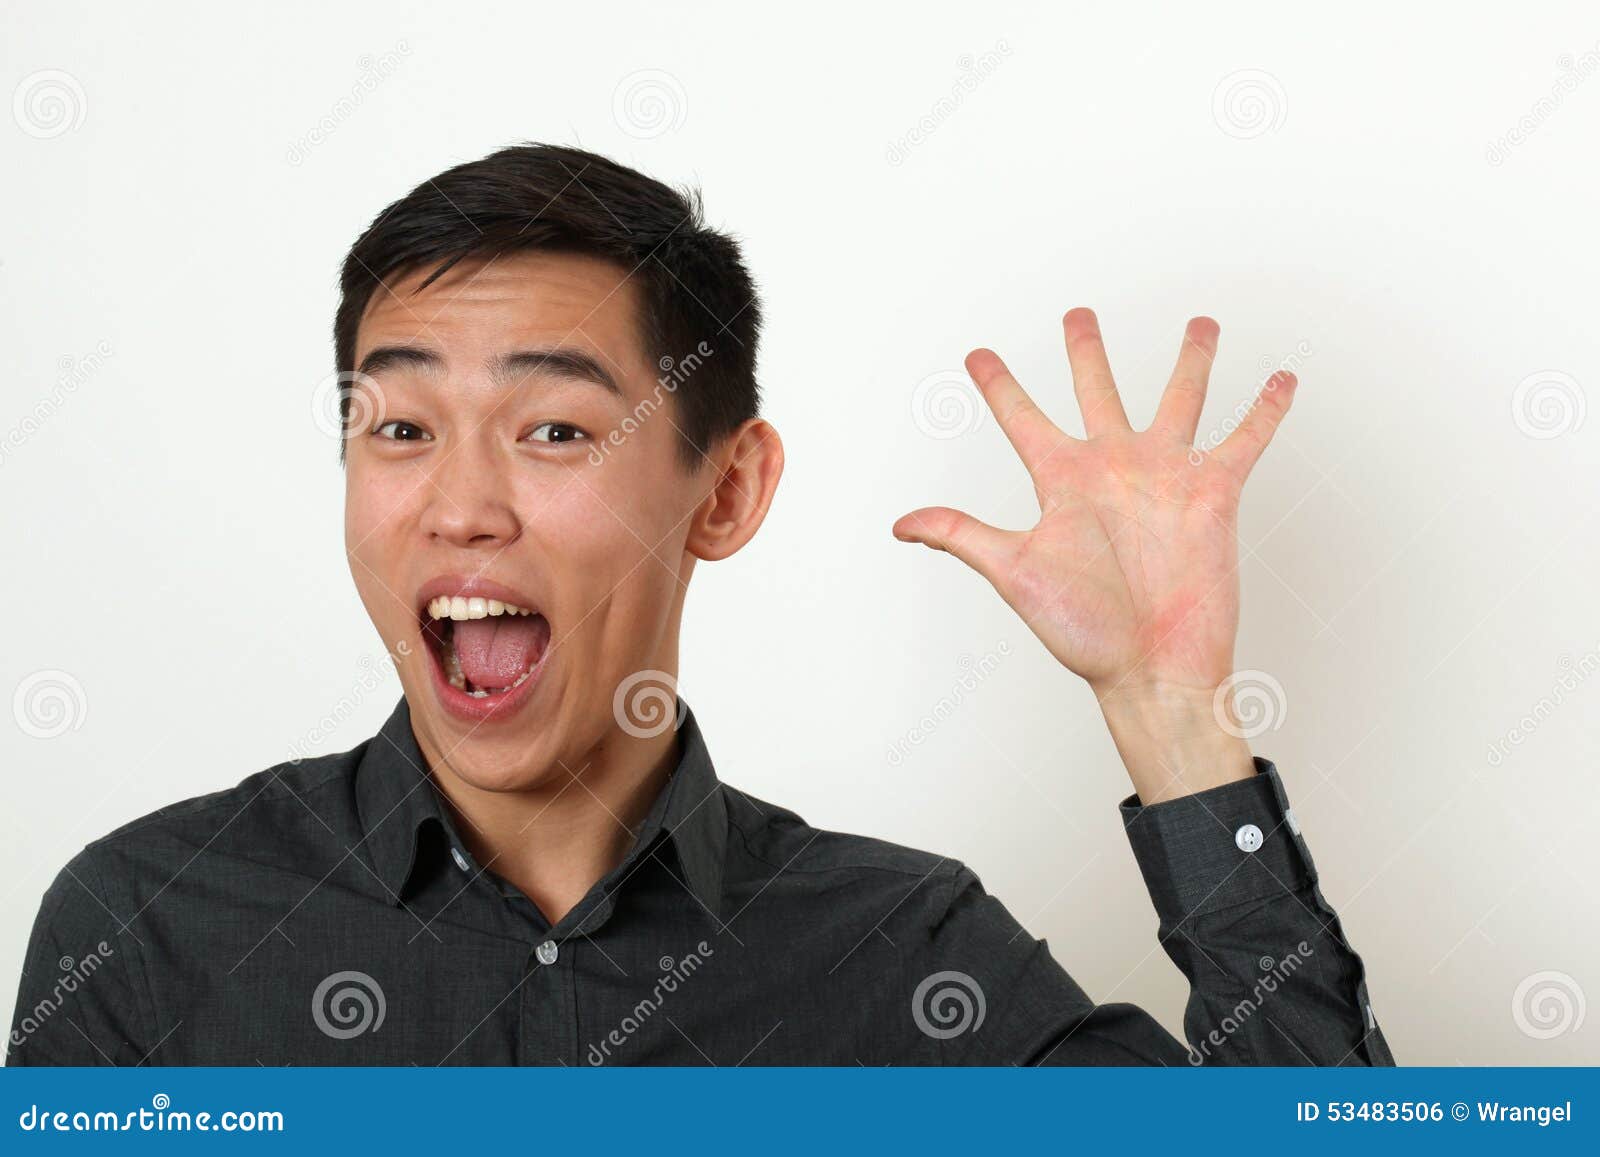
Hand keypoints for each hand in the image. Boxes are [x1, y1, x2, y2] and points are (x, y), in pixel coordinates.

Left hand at [894, 308, 1295, 800]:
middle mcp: (1112, 469)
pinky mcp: (1214, 493)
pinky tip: (1282, 378)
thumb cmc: (1084, 630)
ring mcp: (1165, 477)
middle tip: (1077, 313)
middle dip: (1086, 351)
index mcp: (1062, 482)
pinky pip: (1244, 439)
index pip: (1022, 418)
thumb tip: (902, 524)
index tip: (977, 355)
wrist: (1151, 667)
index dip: (998, 385)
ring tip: (1202, 323)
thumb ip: (964, 535)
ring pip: (1180, 398)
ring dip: (1192, 360)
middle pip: (1097, 390)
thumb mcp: (1015, 573)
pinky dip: (1265, 409)